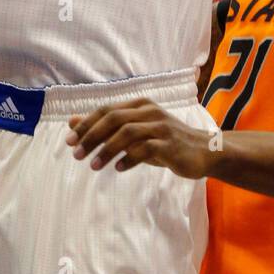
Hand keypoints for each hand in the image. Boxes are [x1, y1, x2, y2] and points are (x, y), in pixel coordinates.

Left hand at [66, 98, 217, 178]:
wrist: (204, 151)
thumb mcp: (135, 131)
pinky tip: (117, 168)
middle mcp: (149, 111)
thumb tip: (72, 122)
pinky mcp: (170, 145)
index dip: (86, 124)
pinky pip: (145, 149)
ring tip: (93, 166)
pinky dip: (128, 159)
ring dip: (107, 150)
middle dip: (92, 136)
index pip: (106, 110)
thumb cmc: (164, 141)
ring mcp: (161, 127)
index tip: (69, 140)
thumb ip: (106, 126)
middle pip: (114, 119)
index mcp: (139, 105)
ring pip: (127, 133)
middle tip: (76, 154)